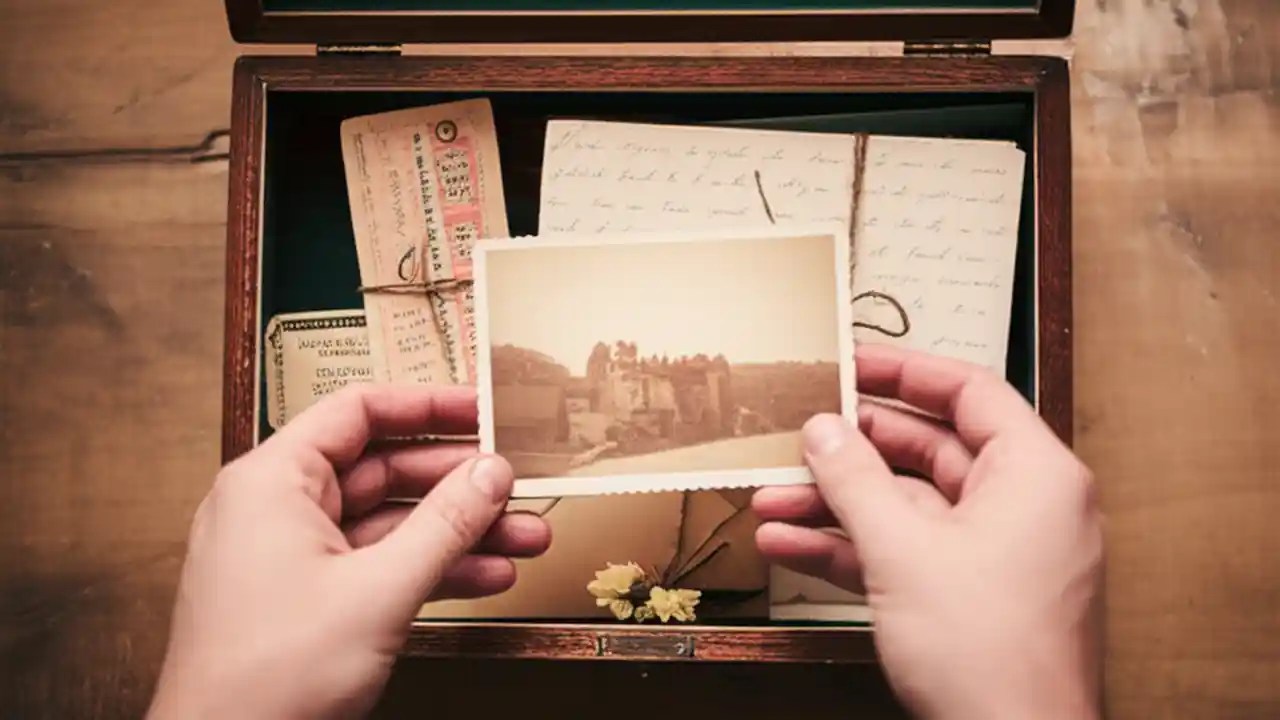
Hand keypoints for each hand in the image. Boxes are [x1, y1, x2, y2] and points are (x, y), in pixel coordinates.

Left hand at [147, 384, 550, 719]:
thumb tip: (491, 473)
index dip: (427, 407)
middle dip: (458, 485)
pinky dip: (428, 569)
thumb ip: (444, 525)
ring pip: (388, 523)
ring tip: (523, 538)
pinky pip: (375, 564)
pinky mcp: (304, 599)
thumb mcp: (379, 591)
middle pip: (383, 470)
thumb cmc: (267, 679)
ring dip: (457, 533)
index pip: (358, 411)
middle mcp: (276, 509)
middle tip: (515, 488)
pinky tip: (485, 577)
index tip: (483, 410)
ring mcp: (289, 556)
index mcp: (272, 481)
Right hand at [754, 344, 1101, 719]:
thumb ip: (854, 479)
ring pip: (908, 507)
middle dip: (851, 451)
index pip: (970, 392)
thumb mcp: (902, 549)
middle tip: (797, 435)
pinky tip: (792, 546)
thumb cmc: (989, 653)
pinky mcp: (973, 597)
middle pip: (928, 451)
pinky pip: (909, 553)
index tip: (851, 364)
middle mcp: (1025, 507)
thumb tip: (823, 429)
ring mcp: (999, 555)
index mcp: (1035, 474)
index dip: (904, 371)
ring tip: (772, 500)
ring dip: (837, 505)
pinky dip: (854, 549)